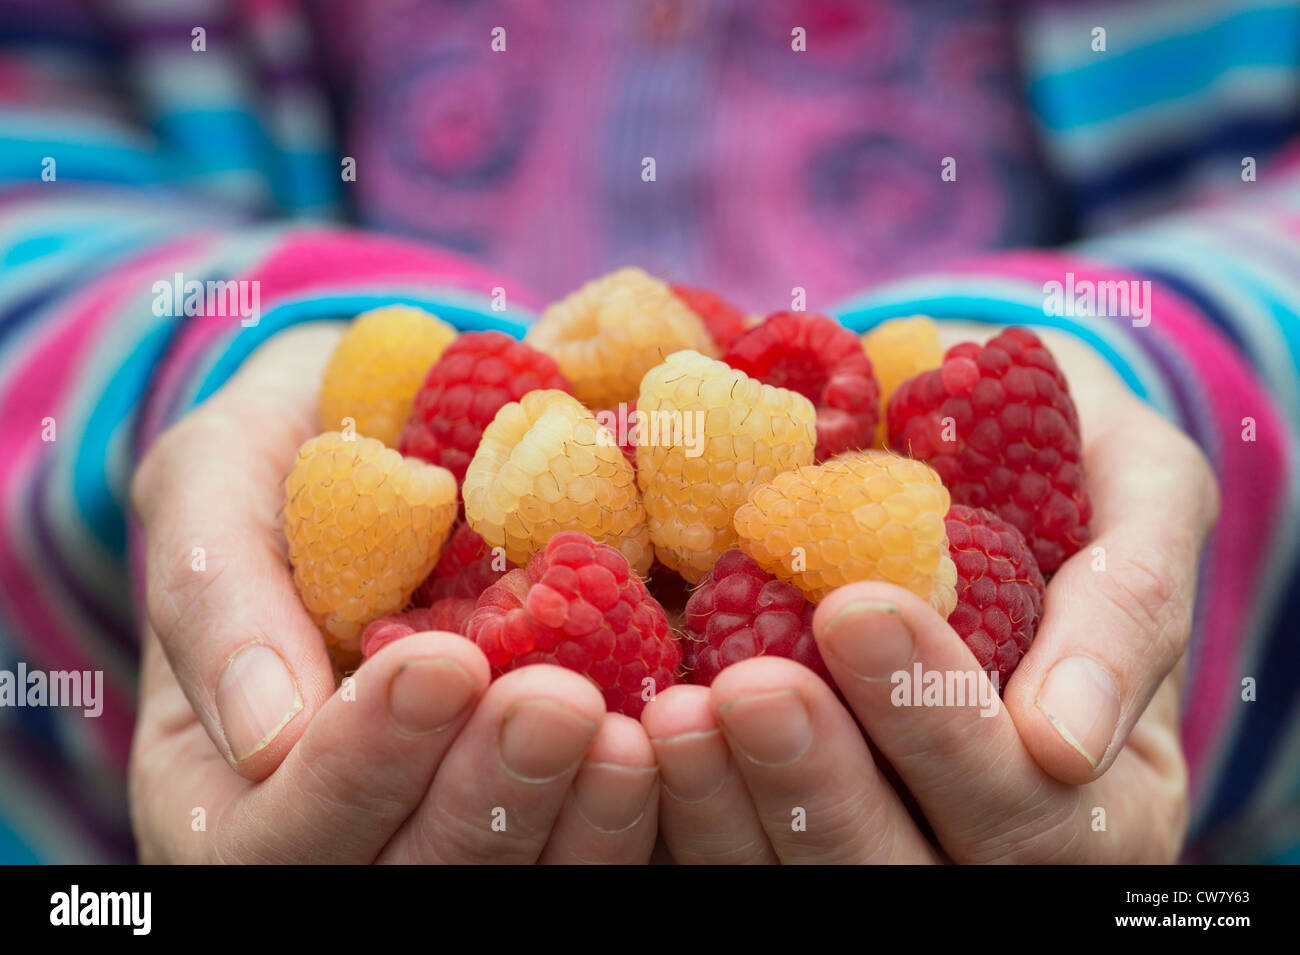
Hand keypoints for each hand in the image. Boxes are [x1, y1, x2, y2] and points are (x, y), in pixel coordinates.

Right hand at [129, 323, 658, 862]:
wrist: (387, 427)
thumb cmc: (278, 458)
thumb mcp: (213, 481)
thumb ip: (214, 593)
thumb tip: (270, 731)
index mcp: (231, 789)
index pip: (281, 836)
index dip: (361, 768)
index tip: (440, 664)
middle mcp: (348, 828)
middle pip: (411, 879)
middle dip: (483, 802)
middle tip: (553, 704)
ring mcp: (450, 813)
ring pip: (510, 880)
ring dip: (572, 821)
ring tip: (625, 736)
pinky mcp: (544, 789)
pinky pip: (584, 839)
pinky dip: (630, 806)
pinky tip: (668, 735)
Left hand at [644, 322, 1216, 862]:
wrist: (960, 439)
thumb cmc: (1069, 458)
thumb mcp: (1140, 488)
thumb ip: (1130, 599)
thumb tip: (1066, 741)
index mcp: (1095, 794)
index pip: (1028, 809)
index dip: (942, 728)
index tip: (857, 610)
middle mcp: (978, 839)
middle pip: (902, 870)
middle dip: (825, 786)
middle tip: (754, 691)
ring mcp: (876, 830)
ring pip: (801, 877)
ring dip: (733, 808)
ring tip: (678, 716)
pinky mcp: (778, 807)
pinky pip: (726, 848)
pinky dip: (682, 804)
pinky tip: (640, 737)